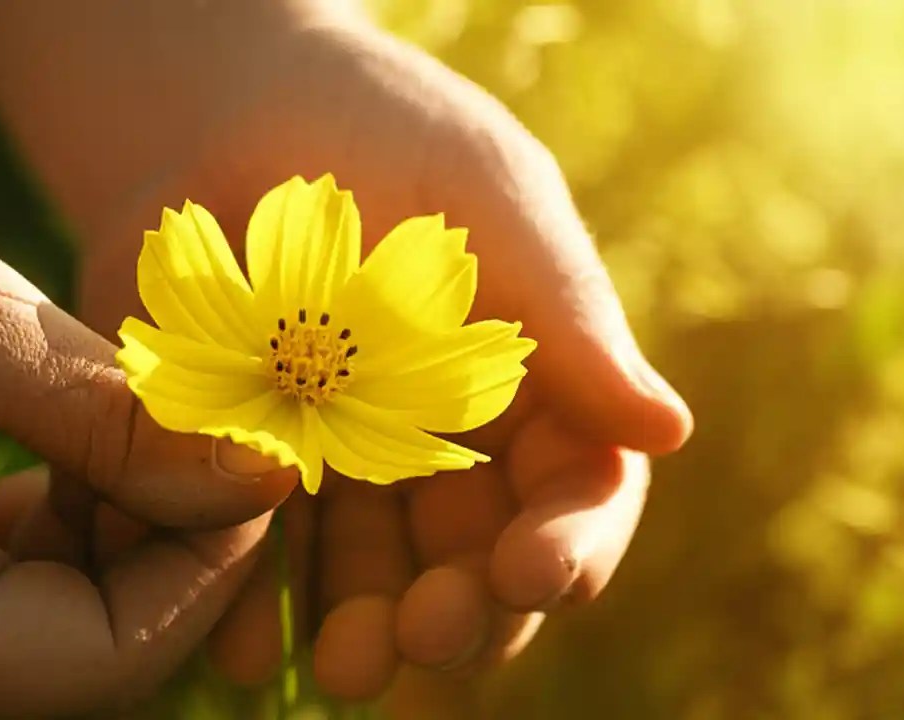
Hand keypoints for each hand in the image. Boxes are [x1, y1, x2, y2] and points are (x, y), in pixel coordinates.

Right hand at [0, 139, 294, 716]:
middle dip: (167, 552)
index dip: (210, 568)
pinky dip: (52, 542)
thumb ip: (115, 421)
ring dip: (114, 541)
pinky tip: (60, 454)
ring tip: (122, 428)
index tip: (259, 463)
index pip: (101, 661)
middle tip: (203, 435)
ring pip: (43, 643)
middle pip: (78, 664)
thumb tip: (266, 477)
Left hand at [69, 15, 690, 702]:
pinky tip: (237, 644)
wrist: (235, 116)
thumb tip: (668, 432)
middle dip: (462, 612)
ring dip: (360, 629)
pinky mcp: (246, 466)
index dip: (569, 546)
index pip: (577, 495)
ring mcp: (345, 467)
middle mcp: (446, 450)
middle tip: (425, 637)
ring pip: (369, 576)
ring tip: (338, 667)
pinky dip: (247, 603)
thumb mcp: (493, 201)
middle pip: (476, 561)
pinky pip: (255, 549)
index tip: (536, 574)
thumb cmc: (392, 138)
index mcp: (532, 395)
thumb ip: (567, 315)